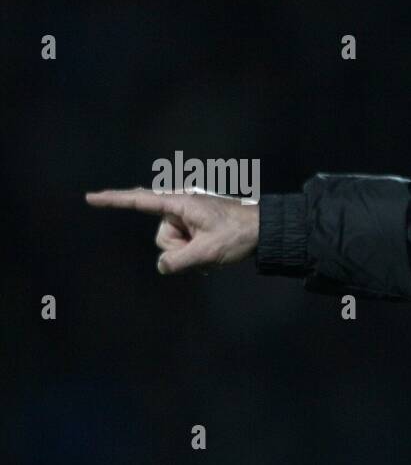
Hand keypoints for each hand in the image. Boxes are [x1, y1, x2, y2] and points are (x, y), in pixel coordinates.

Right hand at [85, 188, 259, 274]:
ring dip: (191, 253)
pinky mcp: (197, 226)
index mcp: (181, 204)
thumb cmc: (239, 234)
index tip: (90, 198)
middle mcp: (181, 207)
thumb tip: (162, 266)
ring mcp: (190, 217)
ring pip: (174, 245)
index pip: (140, 201)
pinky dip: (195, 254)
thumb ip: (179, 261)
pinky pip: (185, 245)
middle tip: (207, 250)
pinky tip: (213, 256)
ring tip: (214, 251)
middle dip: (180, 250)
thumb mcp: (208, 252)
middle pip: (162, 237)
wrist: (266, 230)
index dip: (114, 201)